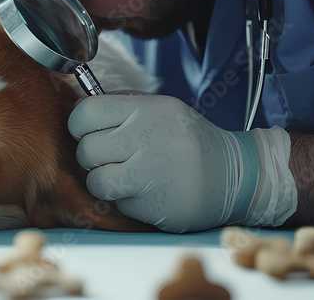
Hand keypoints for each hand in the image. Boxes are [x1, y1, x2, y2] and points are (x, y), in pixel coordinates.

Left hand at [68, 94, 296, 232]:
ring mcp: (151, 173)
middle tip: (111, 159)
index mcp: (146, 109)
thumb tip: (79, 111)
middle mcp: (147, 137)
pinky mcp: (155, 204)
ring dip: (105, 182)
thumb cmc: (187, 141)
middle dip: (92, 157)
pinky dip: (127, 200)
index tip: (88, 132)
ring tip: (124, 178)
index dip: (80, 125)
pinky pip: (119, 203)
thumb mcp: (161, 110)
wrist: (234, 175)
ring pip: (96, 180)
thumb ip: (123, 108)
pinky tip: (148, 192)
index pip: (87, 111)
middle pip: (87, 149)